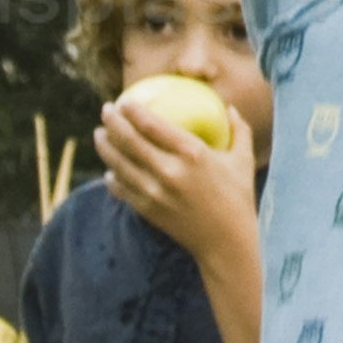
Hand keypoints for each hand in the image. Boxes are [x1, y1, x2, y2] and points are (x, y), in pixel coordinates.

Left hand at [96, 85, 261, 272]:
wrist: (226, 242)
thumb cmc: (238, 196)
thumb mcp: (243, 159)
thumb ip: (239, 128)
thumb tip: (229, 106)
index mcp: (192, 153)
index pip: (152, 125)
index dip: (132, 110)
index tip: (124, 100)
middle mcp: (170, 171)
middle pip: (129, 141)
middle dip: (112, 122)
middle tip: (106, 110)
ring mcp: (155, 193)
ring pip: (119, 164)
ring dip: (105, 146)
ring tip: (99, 134)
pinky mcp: (148, 210)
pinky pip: (122, 189)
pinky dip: (112, 177)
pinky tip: (110, 170)